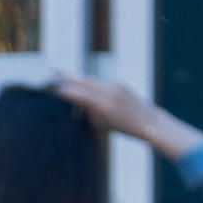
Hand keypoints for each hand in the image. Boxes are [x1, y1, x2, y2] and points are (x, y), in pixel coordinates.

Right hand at [51, 72, 173, 149]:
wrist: (150, 122)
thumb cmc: (125, 128)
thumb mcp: (104, 124)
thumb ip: (90, 111)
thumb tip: (76, 101)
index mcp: (107, 106)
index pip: (82, 94)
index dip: (67, 89)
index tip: (54, 87)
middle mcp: (112, 92)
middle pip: (85, 82)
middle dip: (68, 78)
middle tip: (52, 74)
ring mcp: (116, 86)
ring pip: (91, 81)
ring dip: (76, 79)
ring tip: (60, 75)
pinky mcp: (119, 84)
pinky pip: (98, 82)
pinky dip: (87, 82)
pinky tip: (79, 81)